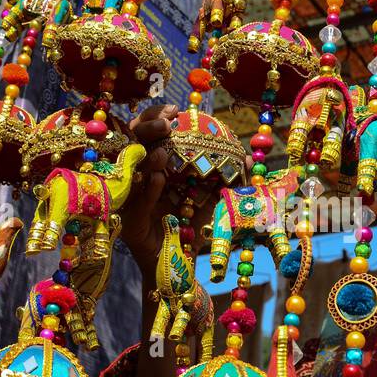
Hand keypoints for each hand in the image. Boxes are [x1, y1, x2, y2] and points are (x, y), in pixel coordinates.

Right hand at [118, 102, 254, 278]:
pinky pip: (135, 200)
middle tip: (167, 123)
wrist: (179, 266)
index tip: (175, 110)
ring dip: (147, 156)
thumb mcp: (212, 201)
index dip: (157, 116)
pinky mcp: (127, 221)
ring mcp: (129, 197)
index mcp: (153, 164)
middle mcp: (137, 176)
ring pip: (130, 168)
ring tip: (163, 153)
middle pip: (131, 140)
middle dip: (147, 127)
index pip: (149, 130)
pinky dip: (148, 188)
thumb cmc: (192, 230)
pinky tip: (159, 179)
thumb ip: (228, 181)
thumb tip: (249, 160)